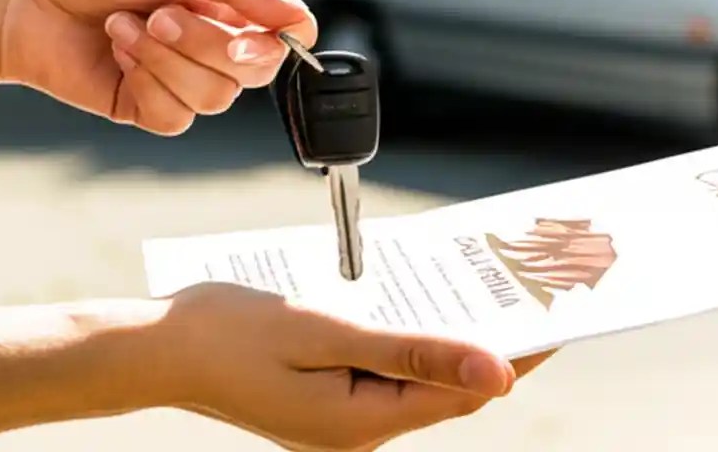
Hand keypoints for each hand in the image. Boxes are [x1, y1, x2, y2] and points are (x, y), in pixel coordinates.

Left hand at [0, 0, 316, 134]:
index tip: (249, 33)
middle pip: (255, 71)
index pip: (287, 36)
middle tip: (158, 14)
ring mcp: (182, 78)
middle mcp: (214, 43)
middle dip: (205, 44)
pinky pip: (175, 116)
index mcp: (228, 3)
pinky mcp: (147, 107)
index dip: (280, 42)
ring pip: (213, 97)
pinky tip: (117, 53)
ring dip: (164, 59)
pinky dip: (145, 82)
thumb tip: (299, 18)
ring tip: (124, 26)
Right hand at [155, 283, 555, 450]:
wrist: (158, 348)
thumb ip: (415, 352)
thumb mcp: (331, 333)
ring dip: (453, 334)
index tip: (559, 317)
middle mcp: (361, 430)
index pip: (467, 393)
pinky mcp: (332, 398)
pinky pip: (390, 369)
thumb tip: (497, 374)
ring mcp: (345, 418)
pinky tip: (426, 299)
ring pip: (421, 375)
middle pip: (449, 386)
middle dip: (491, 339)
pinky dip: (414, 336)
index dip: (518, 355)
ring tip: (488, 287)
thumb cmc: (233, 332)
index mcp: (363, 423)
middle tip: (530, 289)